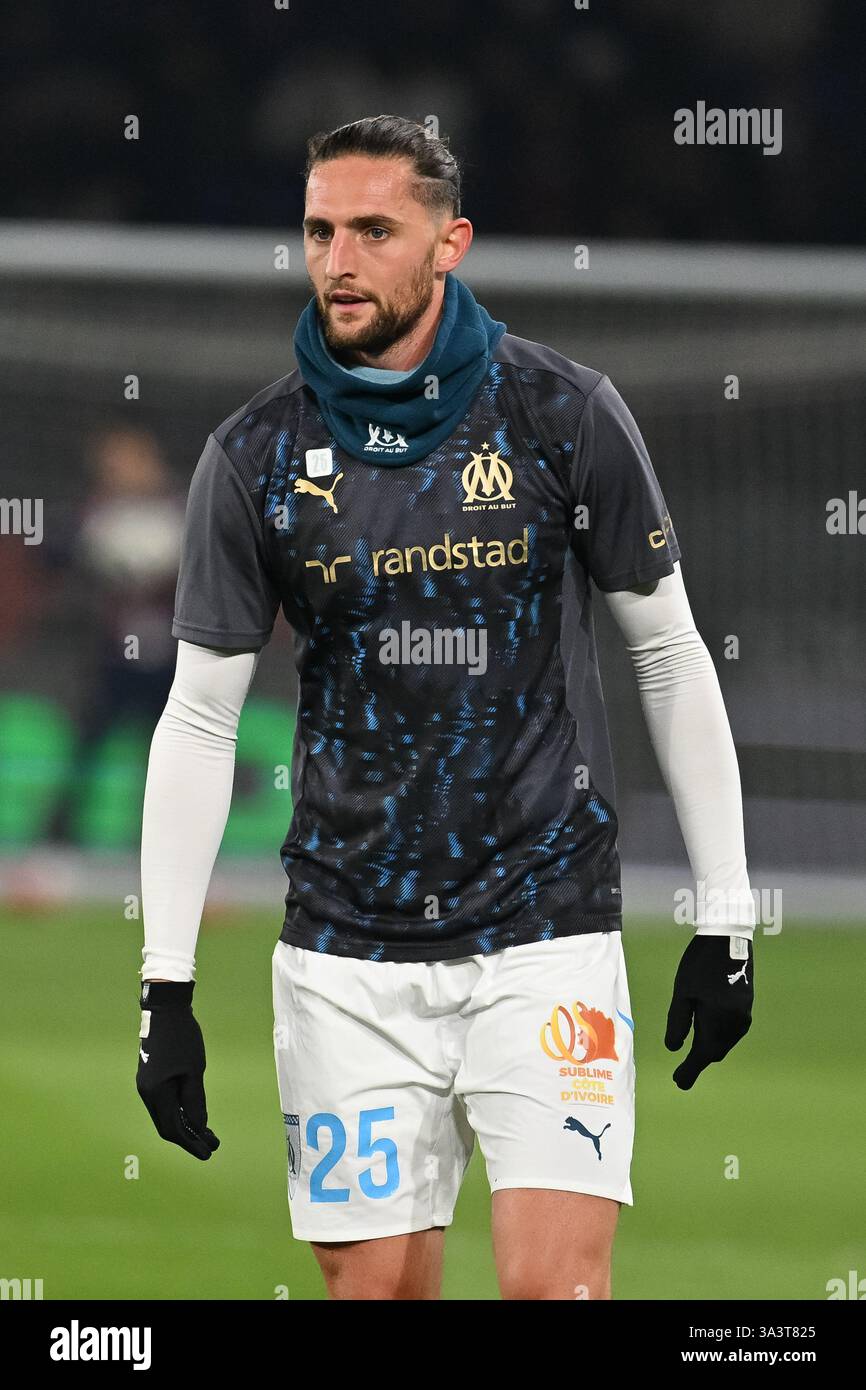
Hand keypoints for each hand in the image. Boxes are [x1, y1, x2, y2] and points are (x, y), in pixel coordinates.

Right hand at [136, 981, 219, 1158]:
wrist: (166, 1010)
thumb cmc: (182, 1038)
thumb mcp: (194, 1071)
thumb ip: (195, 1101)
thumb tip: (199, 1127)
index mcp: (155, 1093)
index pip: (173, 1130)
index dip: (191, 1143)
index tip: (208, 1152)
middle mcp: (146, 1092)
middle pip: (167, 1126)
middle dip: (189, 1138)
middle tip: (211, 1146)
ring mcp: (147, 1085)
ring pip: (166, 1115)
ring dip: (185, 1126)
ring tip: (207, 1133)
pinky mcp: (151, 1077)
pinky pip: (164, 1103)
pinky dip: (179, 1112)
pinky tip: (194, 1115)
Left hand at [665, 934, 753, 1089]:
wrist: (729, 939)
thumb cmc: (699, 964)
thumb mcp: (682, 993)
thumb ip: (678, 1022)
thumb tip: (673, 1049)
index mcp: (717, 1021)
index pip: (702, 1055)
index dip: (689, 1071)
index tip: (677, 1083)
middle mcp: (735, 1024)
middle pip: (714, 1051)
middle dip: (697, 1062)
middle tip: (681, 1074)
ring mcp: (744, 1017)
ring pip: (724, 1043)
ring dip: (708, 1050)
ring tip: (691, 1057)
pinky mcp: (746, 1008)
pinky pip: (731, 1033)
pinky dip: (717, 1038)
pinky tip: (706, 1035)